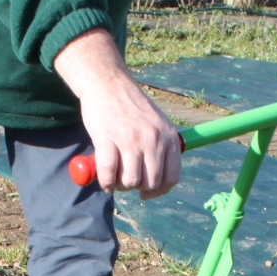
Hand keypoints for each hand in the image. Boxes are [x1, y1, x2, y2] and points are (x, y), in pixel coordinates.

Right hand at [53, 29, 180, 198]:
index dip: (158, 191)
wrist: (108, 82)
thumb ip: (161, 148)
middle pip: (150, 183)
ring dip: (120, 185)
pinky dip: (105, 182)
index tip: (146, 193)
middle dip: (137, 187)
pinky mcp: (107, 138)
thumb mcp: (157, 124)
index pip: (171, 178)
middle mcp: (153, 139)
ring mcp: (131, 139)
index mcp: (169, 137)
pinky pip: (108, 173)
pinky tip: (104, 181)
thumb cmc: (131, 107)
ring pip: (130, 181)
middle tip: (126, 181)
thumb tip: (159, 180)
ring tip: (115, 178)